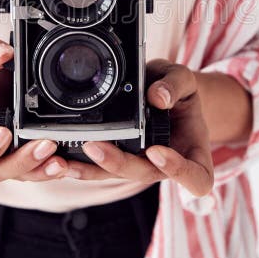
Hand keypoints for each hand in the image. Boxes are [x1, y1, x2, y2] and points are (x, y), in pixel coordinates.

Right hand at [0, 39, 70, 181]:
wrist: (1, 84)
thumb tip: (2, 54)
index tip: (3, 133)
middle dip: (21, 162)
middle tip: (45, 145)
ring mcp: (5, 158)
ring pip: (20, 175)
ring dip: (41, 170)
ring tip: (61, 161)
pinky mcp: (27, 159)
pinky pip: (38, 171)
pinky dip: (53, 169)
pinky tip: (69, 163)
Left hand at [70, 59, 214, 196]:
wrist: (166, 95)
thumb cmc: (179, 93)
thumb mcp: (184, 80)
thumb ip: (176, 84)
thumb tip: (158, 96)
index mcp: (193, 154)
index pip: (197, 178)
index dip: (178, 171)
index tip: (158, 151)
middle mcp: (165, 166)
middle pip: (144, 174)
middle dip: (118, 163)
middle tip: (96, 146)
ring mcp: (140, 165)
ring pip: (116, 175)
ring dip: (91, 169)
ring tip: (67, 160)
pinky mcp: (118, 160)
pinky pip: (99, 169)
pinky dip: (80, 165)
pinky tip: (61, 158)